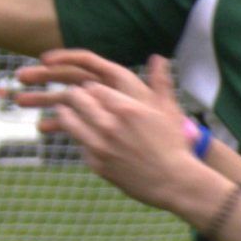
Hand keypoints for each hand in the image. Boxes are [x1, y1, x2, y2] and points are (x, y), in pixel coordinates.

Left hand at [22, 52, 205, 212]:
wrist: (173, 182)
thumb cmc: (174, 145)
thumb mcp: (168, 110)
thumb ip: (159, 82)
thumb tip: (158, 57)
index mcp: (126, 108)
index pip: (93, 87)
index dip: (91, 88)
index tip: (92, 90)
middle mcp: (110, 125)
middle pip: (77, 99)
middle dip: (75, 96)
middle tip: (75, 97)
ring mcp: (100, 146)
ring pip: (69, 120)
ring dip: (67, 113)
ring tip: (68, 111)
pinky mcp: (96, 164)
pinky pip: (78, 144)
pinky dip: (79, 138)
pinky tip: (85, 137)